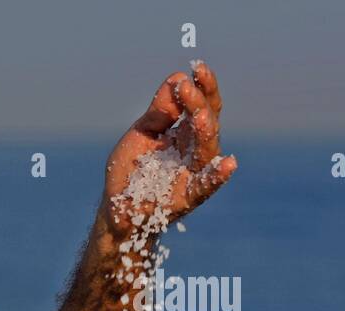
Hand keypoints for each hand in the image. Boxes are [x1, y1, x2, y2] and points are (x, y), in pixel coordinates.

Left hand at [101, 61, 236, 237]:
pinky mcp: (188, 197)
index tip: (197, 68)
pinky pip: (206, 186)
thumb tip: (177, 80)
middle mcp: (195, 149)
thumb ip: (159, 112)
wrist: (116, 207)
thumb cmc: (130, 169)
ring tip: (199, 116)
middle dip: (200, 103)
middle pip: (207, 122)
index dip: (202, 87)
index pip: (201, 105)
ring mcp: (194, 172)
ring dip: (205, 130)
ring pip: (207, 148)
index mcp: (185, 131)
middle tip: (188, 87)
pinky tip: (228, 164)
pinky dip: (217, 176)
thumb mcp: (141, 133)